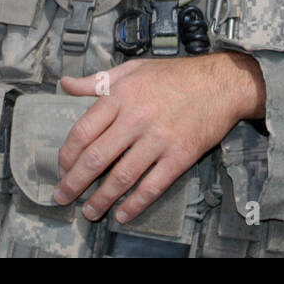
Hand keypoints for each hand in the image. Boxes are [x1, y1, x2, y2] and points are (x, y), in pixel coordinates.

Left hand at [54, 52, 265, 223]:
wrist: (220, 83)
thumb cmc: (175, 75)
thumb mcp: (132, 69)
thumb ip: (97, 80)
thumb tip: (66, 84)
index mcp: (121, 96)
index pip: (83, 130)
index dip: (68, 154)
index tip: (62, 167)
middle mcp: (136, 118)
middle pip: (96, 158)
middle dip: (75, 182)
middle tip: (63, 197)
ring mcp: (158, 139)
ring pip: (121, 176)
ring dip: (101, 199)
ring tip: (89, 212)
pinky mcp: (180, 156)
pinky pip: (153, 186)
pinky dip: (135, 203)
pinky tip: (123, 214)